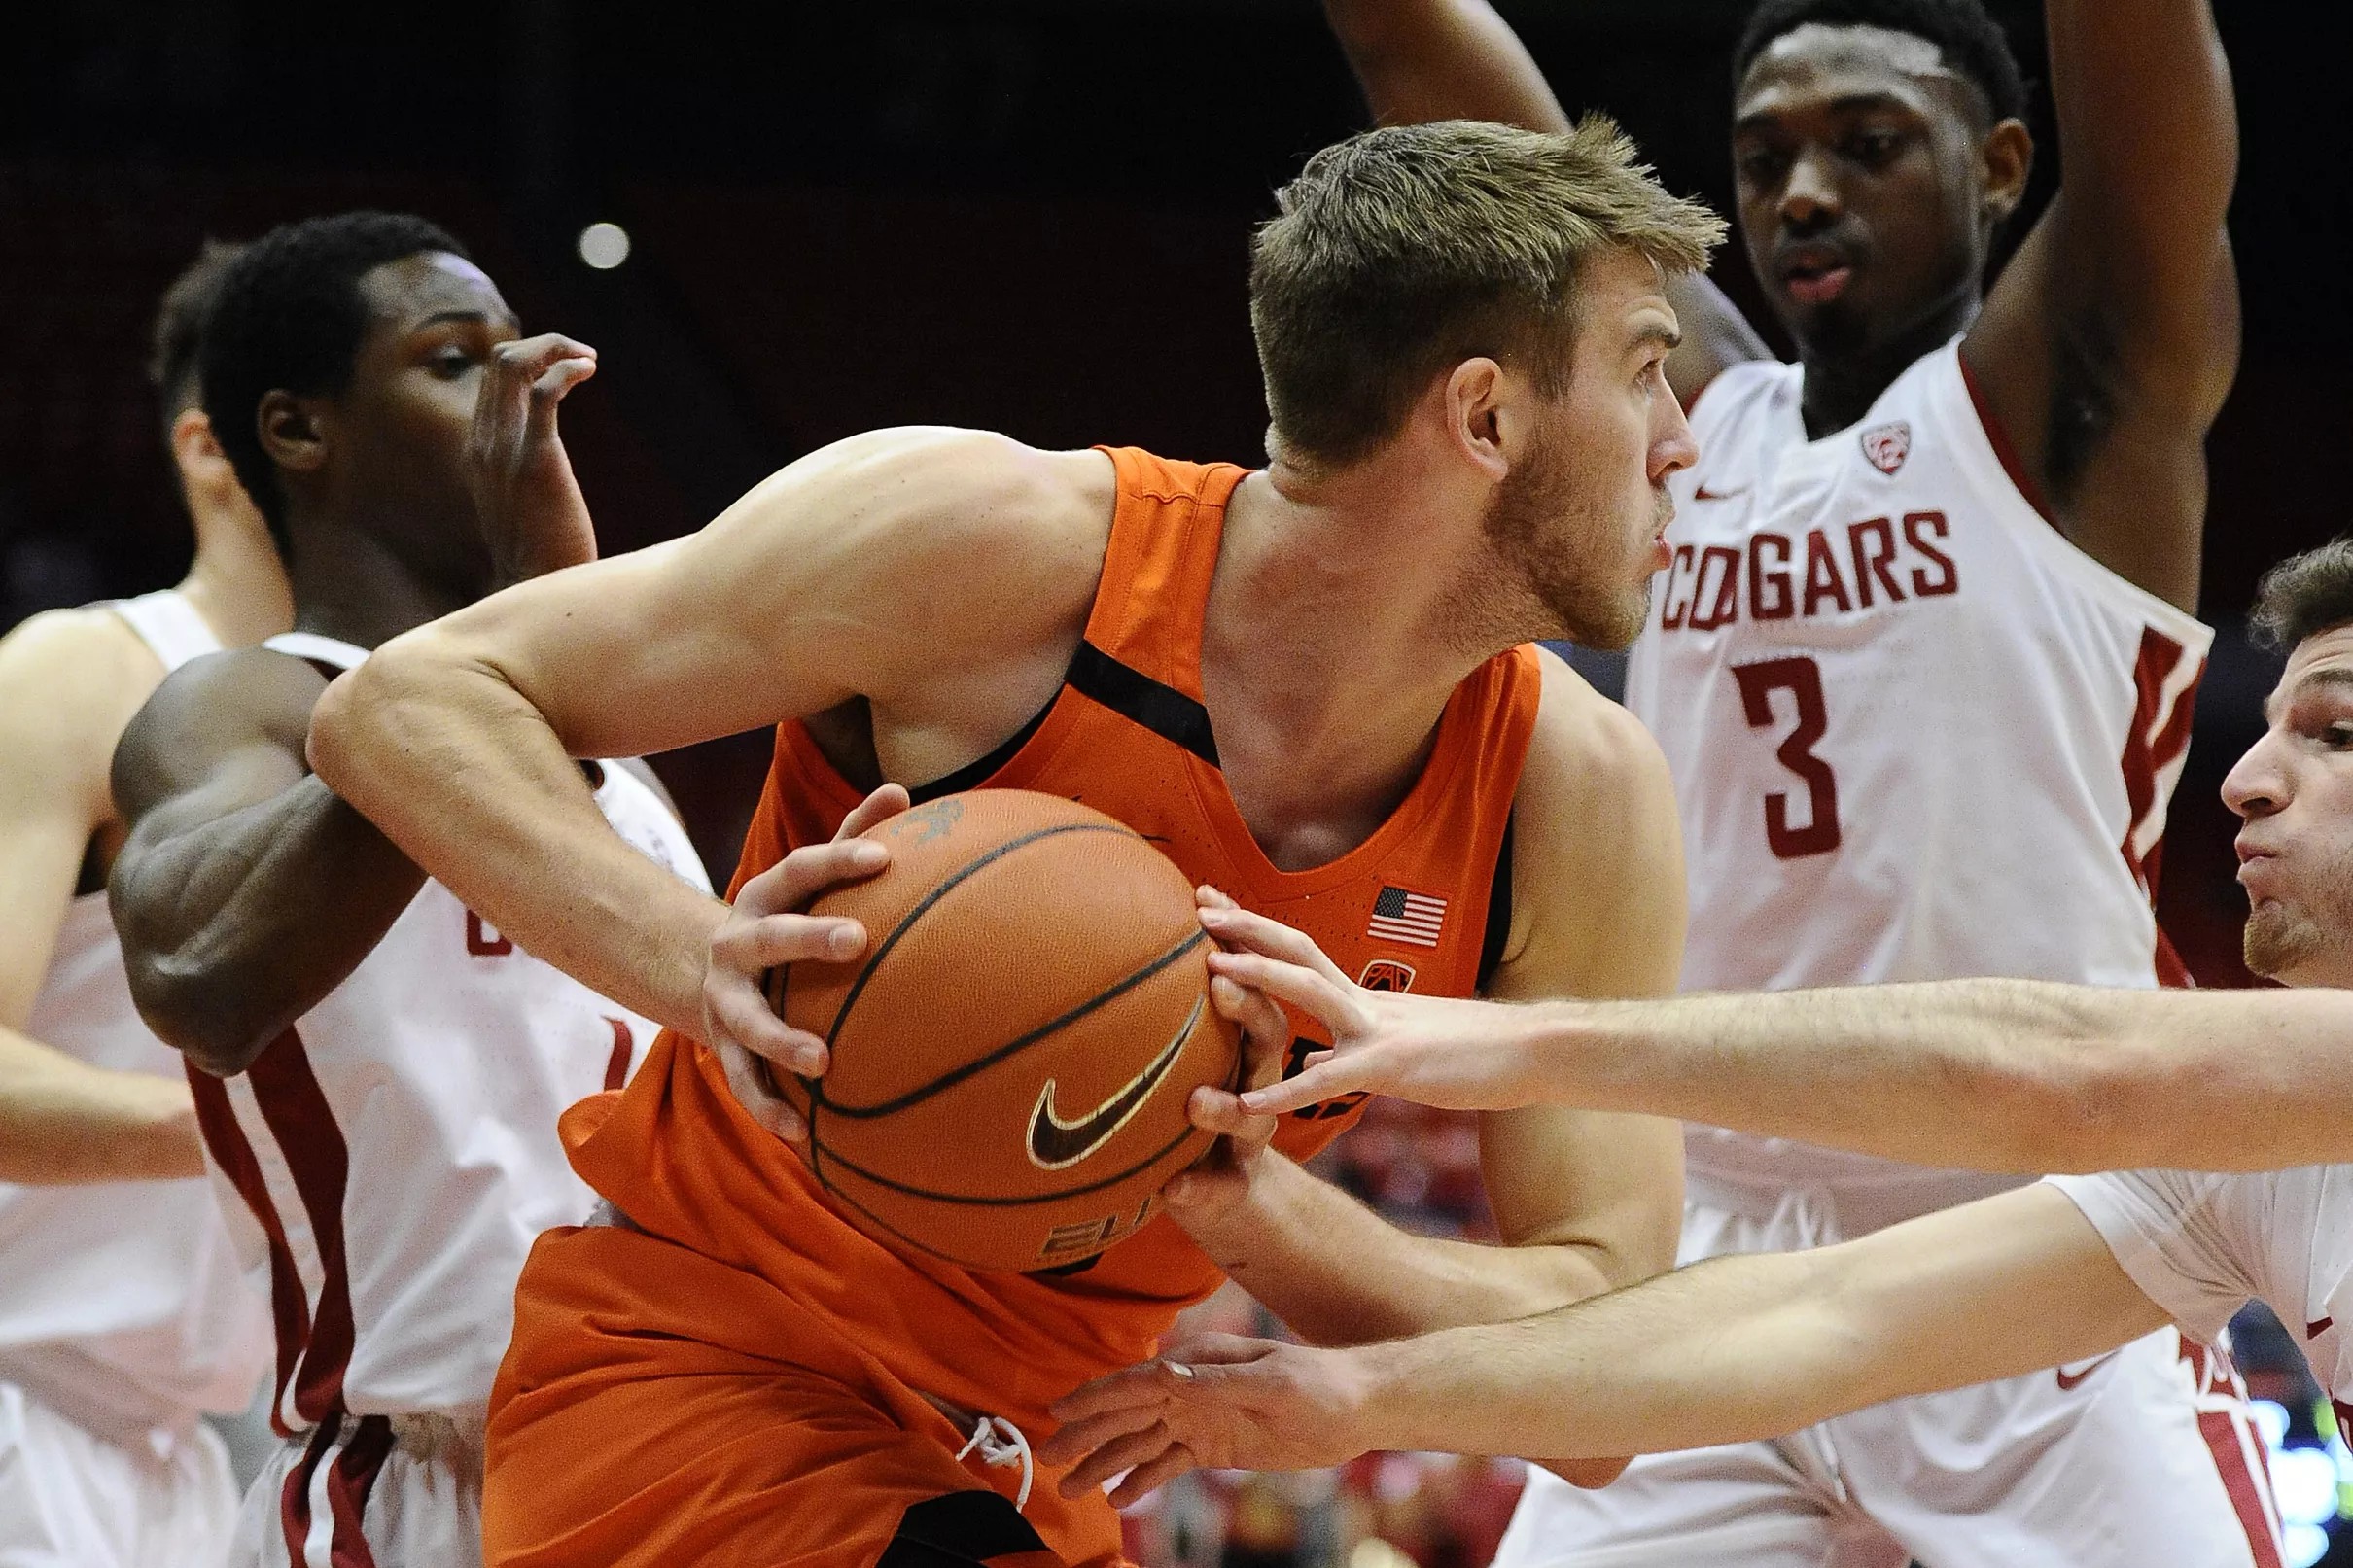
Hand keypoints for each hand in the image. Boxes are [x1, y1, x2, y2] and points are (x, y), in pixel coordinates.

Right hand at [469, 332, 599, 585]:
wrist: (537, 592)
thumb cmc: (541, 555)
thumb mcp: (522, 504)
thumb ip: (525, 474)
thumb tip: (547, 460)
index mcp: (478, 450)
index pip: (493, 380)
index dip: (531, 361)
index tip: (567, 369)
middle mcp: (484, 443)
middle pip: (500, 361)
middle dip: (545, 345)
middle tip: (583, 356)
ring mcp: (505, 450)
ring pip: (514, 364)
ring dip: (556, 348)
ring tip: (589, 359)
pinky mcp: (537, 460)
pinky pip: (545, 390)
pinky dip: (567, 367)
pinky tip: (590, 369)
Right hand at [702, 783, 908, 1143]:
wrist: (714, 973)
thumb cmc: (791, 918)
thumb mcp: (813, 879)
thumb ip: (855, 835)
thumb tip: (902, 789)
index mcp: (765, 896)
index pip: (801, 869)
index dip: (839, 858)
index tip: (885, 857)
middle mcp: (736, 944)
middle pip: (768, 938)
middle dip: (807, 938)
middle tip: (856, 941)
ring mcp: (725, 999)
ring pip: (746, 1021)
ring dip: (780, 1040)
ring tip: (823, 1062)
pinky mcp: (722, 1047)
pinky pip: (743, 1081)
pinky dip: (768, 1107)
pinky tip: (803, 1134)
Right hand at [1039, 1333, 1372, 1506]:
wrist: (1356, 1406)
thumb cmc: (1319, 1383)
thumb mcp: (1271, 1379)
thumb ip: (1216, 1381)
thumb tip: (1163, 1376)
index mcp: (1198, 1366)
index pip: (1136, 1383)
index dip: (1095, 1397)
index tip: (1059, 1411)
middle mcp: (1192, 1390)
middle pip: (1127, 1414)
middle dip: (1087, 1434)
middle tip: (1050, 1456)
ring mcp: (1201, 1418)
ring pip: (1141, 1442)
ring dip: (1106, 1461)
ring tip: (1072, 1486)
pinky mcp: (1215, 1445)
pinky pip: (1168, 1463)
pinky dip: (1142, 1478)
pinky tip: (1118, 1496)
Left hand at [1156, 889, 1291, 1237]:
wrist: (1218, 1189)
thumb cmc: (1182, 1100)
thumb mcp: (1175, 1052)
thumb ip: (1155, 1009)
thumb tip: (1097, 930)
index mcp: (1242, 1041)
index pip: (1251, 982)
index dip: (1238, 945)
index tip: (1208, 907)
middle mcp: (1255, 1080)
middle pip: (1270, 1036)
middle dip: (1248, 1009)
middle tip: (1219, 984)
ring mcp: (1250, 1135)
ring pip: (1255, 1118)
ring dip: (1227, 1109)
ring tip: (1196, 1103)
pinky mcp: (1232, 1186)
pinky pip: (1220, 1189)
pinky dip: (1199, 1188)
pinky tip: (1174, 1189)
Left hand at [1199, 901, 1544, 1114]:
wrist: (1534, 1051)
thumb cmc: (1475, 1054)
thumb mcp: (1404, 1045)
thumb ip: (1356, 1047)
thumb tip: (1315, 1058)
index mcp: (1364, 998)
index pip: (1299, 950)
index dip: (1255, 927)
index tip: (1213, 904)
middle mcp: (1364, 1002)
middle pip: (1295, 950)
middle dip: (1245, 926)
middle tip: (1197, 905)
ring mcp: (1378, 1030)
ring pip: (1309, 992)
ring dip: (1258, 977)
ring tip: (1208, 969)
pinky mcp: (1392, 1067)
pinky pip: (1330, 1078)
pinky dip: (1285, 1090)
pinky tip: (1247, 1103)